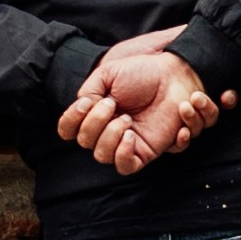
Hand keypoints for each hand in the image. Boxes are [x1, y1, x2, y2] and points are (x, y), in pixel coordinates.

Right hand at [57, 27, 234, 176]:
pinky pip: (125, 166)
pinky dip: (123, 153)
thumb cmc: (142, 73)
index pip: (68, 129)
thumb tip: (83, 110)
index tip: (86, 103)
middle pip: (84, 141)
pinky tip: (131, 136)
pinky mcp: (144, 151)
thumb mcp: (107, 74)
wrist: (172, 77)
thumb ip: (88, 91)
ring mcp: (125, 142)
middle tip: (112, 104)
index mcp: (94, 113)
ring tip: (126, 119)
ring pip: (102, 156)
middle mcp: (106, 130)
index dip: (70, 120)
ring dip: (109, 136)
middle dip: (94, 122)